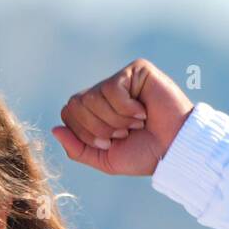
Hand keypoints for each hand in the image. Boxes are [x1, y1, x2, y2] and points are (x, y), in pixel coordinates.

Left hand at [51, 59, 192, 176]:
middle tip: (124, 133)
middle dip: (98, 128)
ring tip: (136, 123)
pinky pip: (114, 88)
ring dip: (115, 119)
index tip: (109, 143)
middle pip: (76, 104)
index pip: (67, 113)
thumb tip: (53, 129)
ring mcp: (120, 79)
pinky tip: (144, 111)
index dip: (84, 133)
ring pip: (93, 97)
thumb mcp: (105, 158)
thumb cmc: (144, 154)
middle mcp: (104, 92)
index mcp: (94, 111)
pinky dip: (127, 108)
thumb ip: (77, 148)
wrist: (174, 150)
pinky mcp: (136, 70)